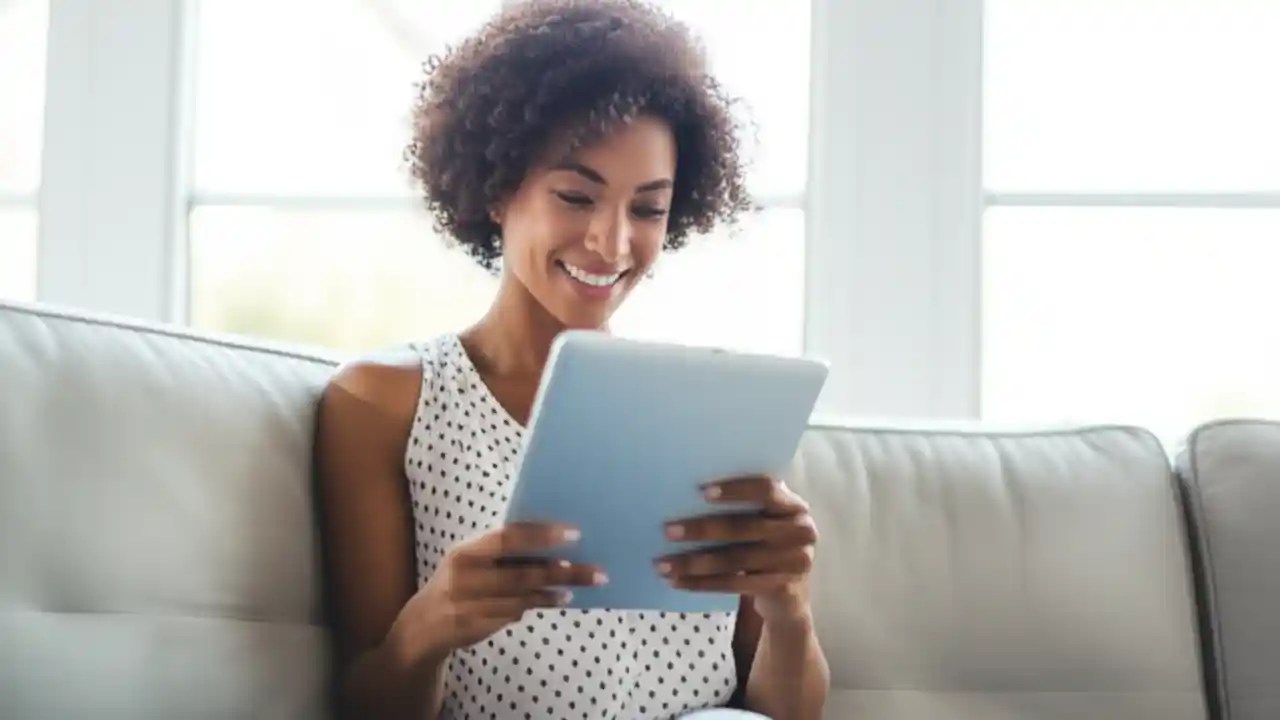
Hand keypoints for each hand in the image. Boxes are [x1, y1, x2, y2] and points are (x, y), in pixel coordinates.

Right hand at [388, 522, 606, 665]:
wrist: (422, 625)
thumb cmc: (458, 582)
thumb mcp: (470, 560)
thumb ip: (501, 551)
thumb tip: (550, 539)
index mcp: (466, 551)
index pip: (507, 537)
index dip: (541, 535)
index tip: (574, 534)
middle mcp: (465, 576)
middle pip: (521, 572)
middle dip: (560, 570)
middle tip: (594, 568)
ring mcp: (469, 604)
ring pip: (522, 596)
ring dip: (555, 590)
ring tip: (582, 584)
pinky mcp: (475, 626)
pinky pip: (515, 613)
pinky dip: (540, 604)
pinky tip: (561, 599)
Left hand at [656, 475, 817, 625]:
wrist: (789, 596)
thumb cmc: (764, 545)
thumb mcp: (764, 521)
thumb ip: (744, 506)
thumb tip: (685, 491)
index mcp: (794, 505)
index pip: (766, 488)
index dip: (735, 489)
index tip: (702, 492)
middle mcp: (801, 531)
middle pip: (745, 527)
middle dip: (702, 529)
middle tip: (667, 531)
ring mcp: (794, 562)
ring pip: (736, 560)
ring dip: (694, 562)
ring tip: (662, 564)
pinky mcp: (781, 588)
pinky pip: (735, 584)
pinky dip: (702, 584)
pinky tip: (678, 582)